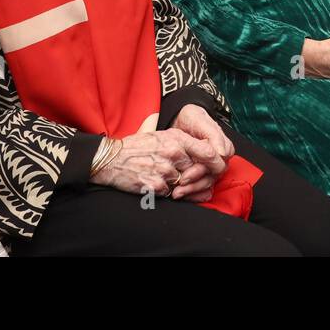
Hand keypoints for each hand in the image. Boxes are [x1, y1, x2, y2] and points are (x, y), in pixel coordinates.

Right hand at [91, 128, 221, 199]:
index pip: (207, 151)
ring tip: (165, 179)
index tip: (218, 168)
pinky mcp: (154, 185)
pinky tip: (154, 184)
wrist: (110, 158)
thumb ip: (184, 143)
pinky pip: (168, 193)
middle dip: (196, 178)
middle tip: (189, 179)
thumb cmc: (137, 147)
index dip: (216, 162)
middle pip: (197, 171)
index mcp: (176, 138)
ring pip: (184, 184)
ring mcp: (164, 170)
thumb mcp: (161, 136)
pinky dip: (164, 192)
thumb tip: (209, 153)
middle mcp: (173, 153)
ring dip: (179, 187)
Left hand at [168, 105, 233, 201]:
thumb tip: (222, 153)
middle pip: (212, 177)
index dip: (202, 170)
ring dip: (192, 190)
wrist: (179, 120)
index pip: (218, 164)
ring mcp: (211, 167)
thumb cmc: (191, 118)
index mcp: (223, 146)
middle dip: (196, 183)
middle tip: (179, 184)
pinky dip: (193, 194)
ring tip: (177, 192)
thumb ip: (213, 135)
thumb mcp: (199, 120)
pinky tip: (182, 195)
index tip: (187, 173)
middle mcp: (219, 159)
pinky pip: (203, 189)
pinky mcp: (203, 174)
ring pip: (208, 185)